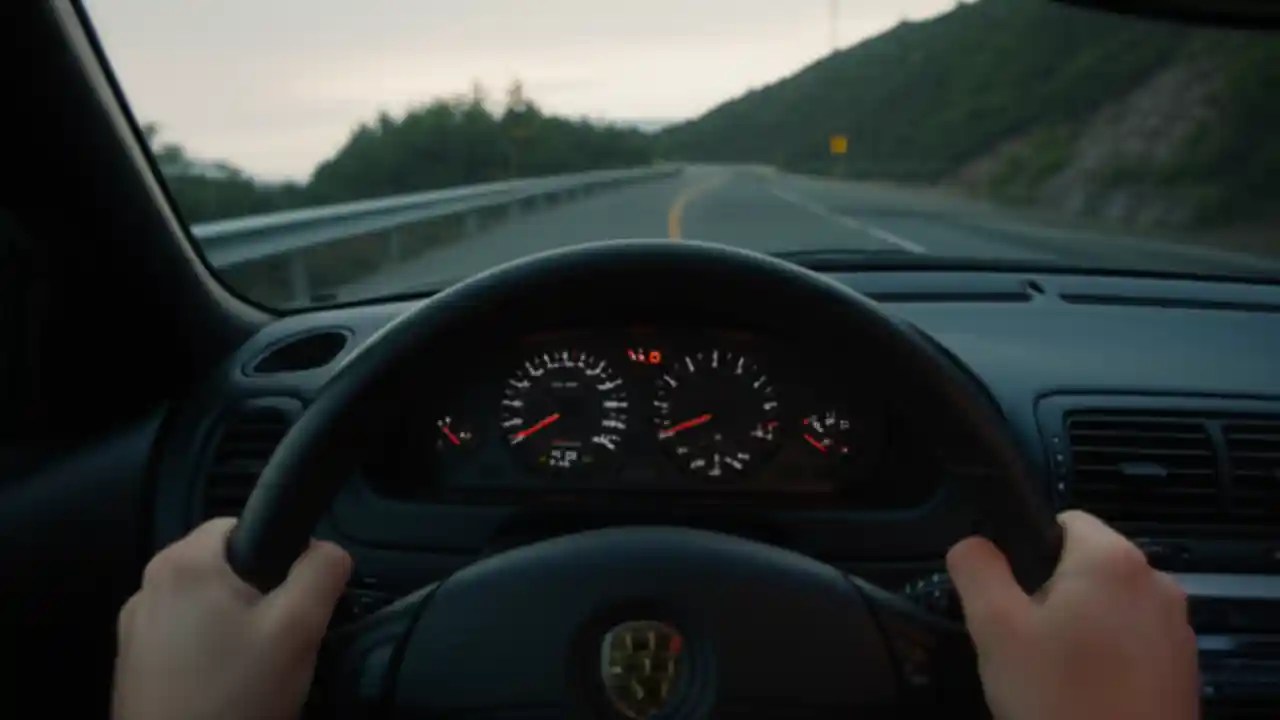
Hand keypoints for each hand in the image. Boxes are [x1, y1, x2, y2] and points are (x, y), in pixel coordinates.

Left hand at [113, 518, 352, 719]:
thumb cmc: (237, 695)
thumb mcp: (299, 629)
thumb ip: (322, 572)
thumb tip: (328, 550)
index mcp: (182, 562)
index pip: (241, 524)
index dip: (279, 555)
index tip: (294, 599)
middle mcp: (147, 586)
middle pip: (224, 567)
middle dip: (258, 595)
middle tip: (280, 639)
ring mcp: (134, 628)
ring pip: (205, 605)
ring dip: (234, 626)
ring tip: (255, 669)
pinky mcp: (131, 665)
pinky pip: (183, 638)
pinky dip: (209, 653)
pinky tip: (226, 687)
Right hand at [946, 510, 1198, 719]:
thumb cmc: (1057, 698)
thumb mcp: (994, 629)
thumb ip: (976, 569)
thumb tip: (973, 544)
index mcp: (1112, 559)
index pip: (1064, 521)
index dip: (1028, 553)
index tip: (1011, 601)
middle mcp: (1157, 582)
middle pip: (1088, 567)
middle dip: (1053, 596)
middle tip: (1025, 646)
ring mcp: (1178, 629)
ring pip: (1110, 608)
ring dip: (1082, 629)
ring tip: (1056, 678)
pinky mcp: (1186, 671)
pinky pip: (1135, 645)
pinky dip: (1109, 660)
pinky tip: (1089, 698)